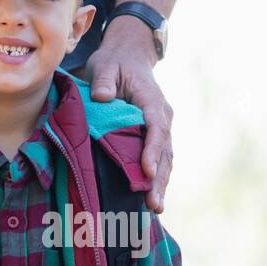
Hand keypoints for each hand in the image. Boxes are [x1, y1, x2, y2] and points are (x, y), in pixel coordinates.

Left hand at [85, 17, 172, 212]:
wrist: (128, 57)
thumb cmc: (115, 62)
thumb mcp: (106, 66)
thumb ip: (104, 81)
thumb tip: (101, 97)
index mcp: (153, 101)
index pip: (156, 127)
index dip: (152, 150)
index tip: (146, 170)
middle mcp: (163, 117)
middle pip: (164, 151)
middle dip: (159, 178)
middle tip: (153, 203)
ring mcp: (161, 128)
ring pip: (165, 159)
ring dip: (160, 184)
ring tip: (155, 208)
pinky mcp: (154, 137)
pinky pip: (158, 160)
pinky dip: (155, 180)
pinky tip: (149, 200)